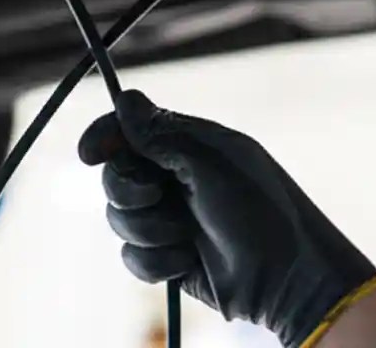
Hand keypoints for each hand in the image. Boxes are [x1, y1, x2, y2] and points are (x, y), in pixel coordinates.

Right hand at [78, 90, 375, 346]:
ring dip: (147, 229)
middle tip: (154, 197)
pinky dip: (154, 260)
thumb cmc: (259, 210)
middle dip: (128, 191)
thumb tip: (124, 98)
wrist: (287, 276)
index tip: (89, 154)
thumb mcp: (210, 164)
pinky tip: (186, 261)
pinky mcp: (166, 257)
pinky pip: (131, 256)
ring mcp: (168, 218)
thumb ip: (162, 134)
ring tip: (183, 236)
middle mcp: (173, 178)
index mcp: (187, 146)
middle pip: (115, 175)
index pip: (130, 129)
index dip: (105, 136)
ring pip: (118, 218)